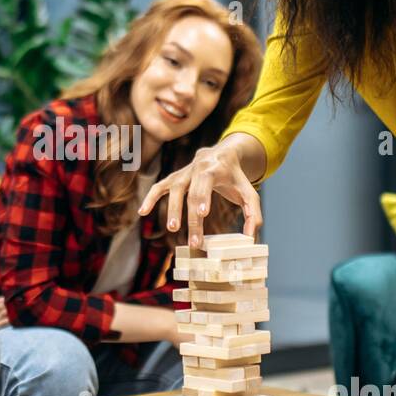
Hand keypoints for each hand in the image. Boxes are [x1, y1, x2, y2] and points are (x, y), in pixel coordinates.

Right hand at [138, 143, 261, 247]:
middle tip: (194, 240)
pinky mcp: (174, 178)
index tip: (202, 214)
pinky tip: (142, 212)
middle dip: (191, 217)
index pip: (207, 181)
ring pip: (173, 189)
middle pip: (191, 192)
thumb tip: (249, 237)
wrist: (221, 154)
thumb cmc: (235, 178)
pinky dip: (150, 198)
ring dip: (171, 209)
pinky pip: (159, 187)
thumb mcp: (249, 192)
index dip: (203, 196)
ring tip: (172, 228)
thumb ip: (253, 214)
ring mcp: (183, 173)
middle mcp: (197, 168)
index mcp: (216, 168)